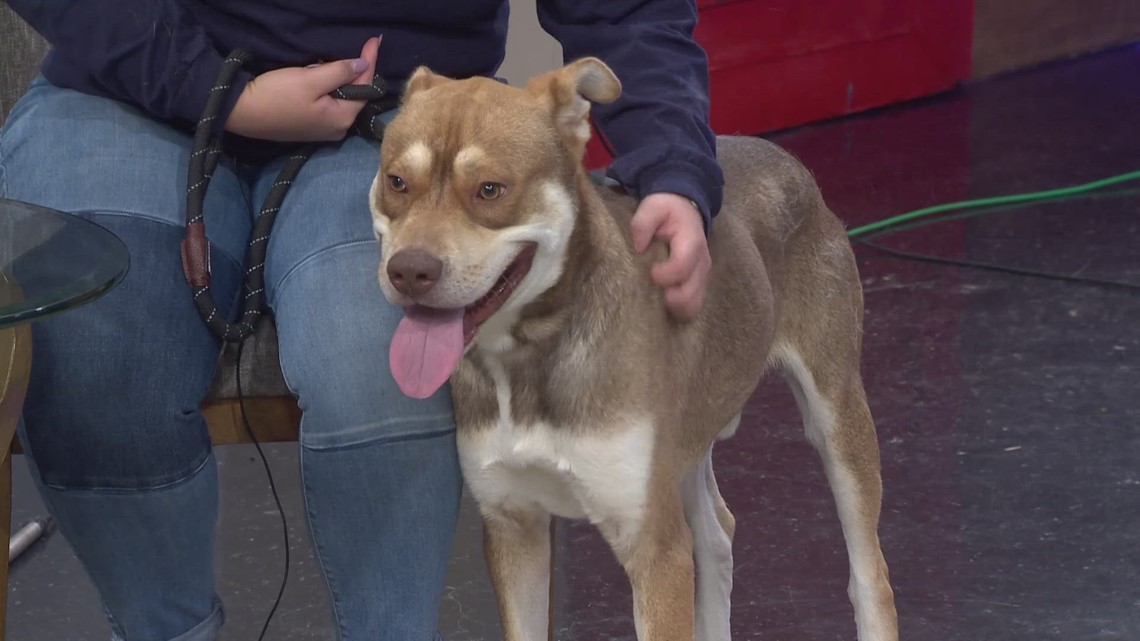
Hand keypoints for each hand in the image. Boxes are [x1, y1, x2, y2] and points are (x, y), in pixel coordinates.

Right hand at [226, 36, 380, 141]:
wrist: (241, 112)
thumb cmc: (277, 95)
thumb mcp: (311, 79)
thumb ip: (340, 72)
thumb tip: (363, 65)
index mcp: (342, 119)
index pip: (365, 86)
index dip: (369, 62)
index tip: (375, 40)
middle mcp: (338, 129)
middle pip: (354, 93)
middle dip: (348, 72)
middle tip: (336, 55)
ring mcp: (324, 130)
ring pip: (339, 97)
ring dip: (334, 79)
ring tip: (318, 67)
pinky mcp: (310, 126)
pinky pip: (327, 103)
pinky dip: (325, 88)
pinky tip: (313, 78)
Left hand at [630, 192, 711, 320]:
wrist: (686, 209)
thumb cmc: (667, 210)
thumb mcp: (653, 207)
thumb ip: (643, 223)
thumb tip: (638, 247)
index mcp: (691, 243)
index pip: (681, 268)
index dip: (664, 275)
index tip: (650, 272)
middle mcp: (702, 262)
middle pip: (691, 294)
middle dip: (669, 299)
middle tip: (653, 290)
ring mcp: (702, 276)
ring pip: (694, 305)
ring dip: (675, 307)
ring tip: (658, 298)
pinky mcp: (699, 284)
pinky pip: (693, 305)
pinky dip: (679, 308)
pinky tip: (664, 302)